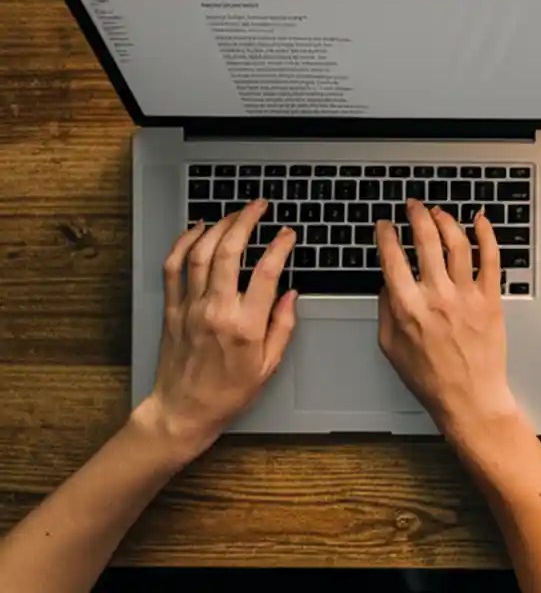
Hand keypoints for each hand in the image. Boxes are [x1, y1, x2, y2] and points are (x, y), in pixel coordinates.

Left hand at [138, 199, 298, 462]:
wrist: (183, 410)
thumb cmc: (228, 393)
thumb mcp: (269, 365)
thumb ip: (282, 325)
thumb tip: (291, 294)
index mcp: (245, 326)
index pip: (266, 273)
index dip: (280, 246)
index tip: (288, 234)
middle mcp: (216, 311)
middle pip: (229, 252)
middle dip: (246, 221)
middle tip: (259, 206)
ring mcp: (190, 307)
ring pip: (200, 253)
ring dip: (218, 226)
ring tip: (234, 214)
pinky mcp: (172, 308)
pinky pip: (173, 267)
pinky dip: (183, 243)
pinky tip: (196, 230)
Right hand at [376, 200, 519, 440]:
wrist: (469, 398)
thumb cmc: (430, 378)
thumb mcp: (391, 347)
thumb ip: (386, 310)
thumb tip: (386, 282)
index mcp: (408, 307)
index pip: (392, 258)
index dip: (386, 235)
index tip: (384, 225)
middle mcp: (437, 296)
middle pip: (425, 240)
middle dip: (415, 215)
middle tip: (412, 206)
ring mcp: (466, 296)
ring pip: (457, 243)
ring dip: (446, 220)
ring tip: (438, 212)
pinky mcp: (490, 300)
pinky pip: (491, 259)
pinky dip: (486, 235)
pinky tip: (480, 221)